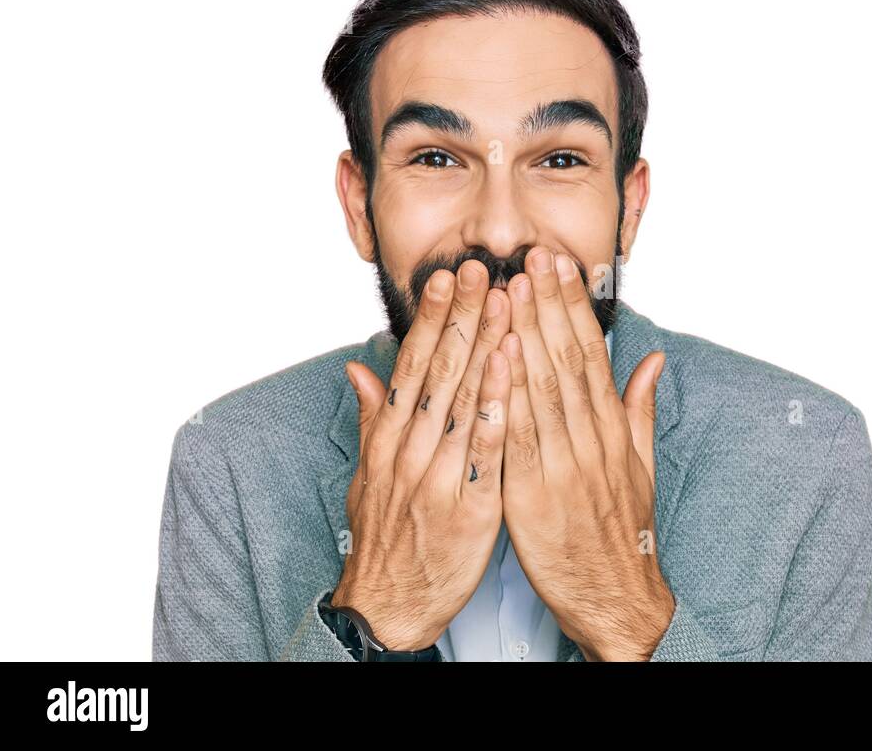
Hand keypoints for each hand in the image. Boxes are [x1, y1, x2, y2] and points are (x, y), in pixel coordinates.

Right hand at [331, 260, 512, 650]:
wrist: (390, 604)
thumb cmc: (388, 535)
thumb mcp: (371, 473)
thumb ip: (372, 417)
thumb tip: (360, 368)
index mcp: (390, 437)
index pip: (413, 365)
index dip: (432, 319)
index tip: (448, 277)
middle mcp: (409, 448)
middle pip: (439, 370)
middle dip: (461, 316)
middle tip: (480, 268)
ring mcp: (437, 475)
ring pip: (461, 399)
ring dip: (483, 345)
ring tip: (502, 299)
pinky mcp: (468, 505)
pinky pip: (484, 449)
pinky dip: (496, 407)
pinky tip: (510, 370)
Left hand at [500, 246, 674, 660]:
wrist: (616, 597)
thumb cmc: (622, 532)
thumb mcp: (640, 465)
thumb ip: (640, 408)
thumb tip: (651, 359)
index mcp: (613, 430)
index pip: (591, 354)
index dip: (573, 307)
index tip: (560, 267)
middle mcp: (591, 440)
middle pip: (566, 359)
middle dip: (547, 304)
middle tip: (531, 257)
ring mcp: (563, 465)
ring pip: (543, 387)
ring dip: (525, 333)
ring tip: (509, 287)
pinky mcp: (533, 495)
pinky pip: (518, 434)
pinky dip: (508, 393)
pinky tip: (498, 356)